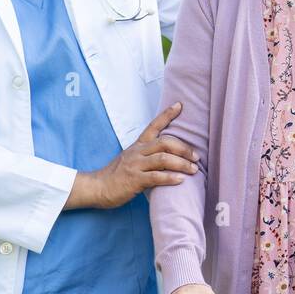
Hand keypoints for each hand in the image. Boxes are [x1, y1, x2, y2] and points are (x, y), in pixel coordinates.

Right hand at [66, 103, 198, 208]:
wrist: (97, 188)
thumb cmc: (117, 175)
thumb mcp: (131, 158)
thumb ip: (148, 155)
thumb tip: (170, 155)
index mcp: (137, 145)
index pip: (153, 125)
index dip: (167, 115)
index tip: (179, 105)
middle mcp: (137, 152)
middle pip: (164, 143)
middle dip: (183, 148)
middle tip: (196, 156)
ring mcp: (135, 165)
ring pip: (163, 159)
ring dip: (181, 163)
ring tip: (194, 169)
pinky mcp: (134, 180)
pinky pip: (156, 177)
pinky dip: (170, 178)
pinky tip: (180, 180)